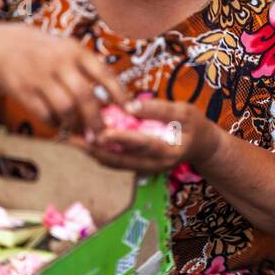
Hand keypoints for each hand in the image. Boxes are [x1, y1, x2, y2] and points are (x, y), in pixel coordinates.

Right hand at [0, 25, 129, 133]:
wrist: (3, 46)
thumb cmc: (44, 53)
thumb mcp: (67, 50)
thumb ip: (88, 71)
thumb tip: (112, 102)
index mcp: (75, 51)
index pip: (103, 74)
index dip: (119, 94)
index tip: (131, 110)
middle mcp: (58, 63)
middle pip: (84, 97)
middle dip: (96, 119)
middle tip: (102, 134)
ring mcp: (40, 77)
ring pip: (65, 109)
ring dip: (74, 124)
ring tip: (78, 131)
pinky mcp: (23, 92)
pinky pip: (44, 115)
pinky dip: (54, 124)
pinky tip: (58, 125)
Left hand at [81, 98, 220, 173]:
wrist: (202, 147)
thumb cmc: (194, 125)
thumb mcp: (183, 111)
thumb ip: (158, 110)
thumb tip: (130, 105)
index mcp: (168, 150)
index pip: (141, 143)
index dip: (121, 138)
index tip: (101, 132)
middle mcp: (154, 165)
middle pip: (120, 159)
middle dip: (95, 149)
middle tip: (74, 137)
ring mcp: (145, 169)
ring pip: (114, 163)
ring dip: (92, 152)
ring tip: (72, 138)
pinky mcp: (137, 167)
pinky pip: (115, 161)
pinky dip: (99, 151)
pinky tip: (84, 140)